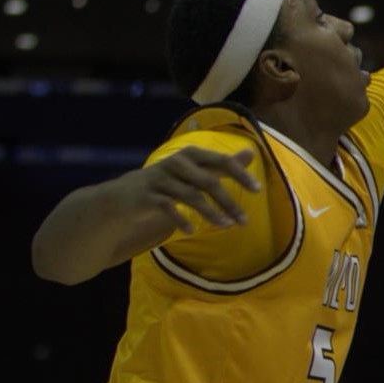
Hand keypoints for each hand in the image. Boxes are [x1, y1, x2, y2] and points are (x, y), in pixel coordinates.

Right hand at [130, 146, 259, 232]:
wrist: (125, 195)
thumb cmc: (169, 181)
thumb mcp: (196, 169)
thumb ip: (222, 164)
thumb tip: (251, 151)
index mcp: (192, 154)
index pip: (222, 161)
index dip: (241, 175)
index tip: (258, 190)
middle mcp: (177, 163)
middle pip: (209, 182)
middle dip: (229, 202)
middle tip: (244, 221)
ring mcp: (161, 179)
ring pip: (191, 196)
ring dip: (211, 213)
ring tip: (226, 226)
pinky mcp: (148, 195)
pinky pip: (168, 207)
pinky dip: (181, 219)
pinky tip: (192, 231)